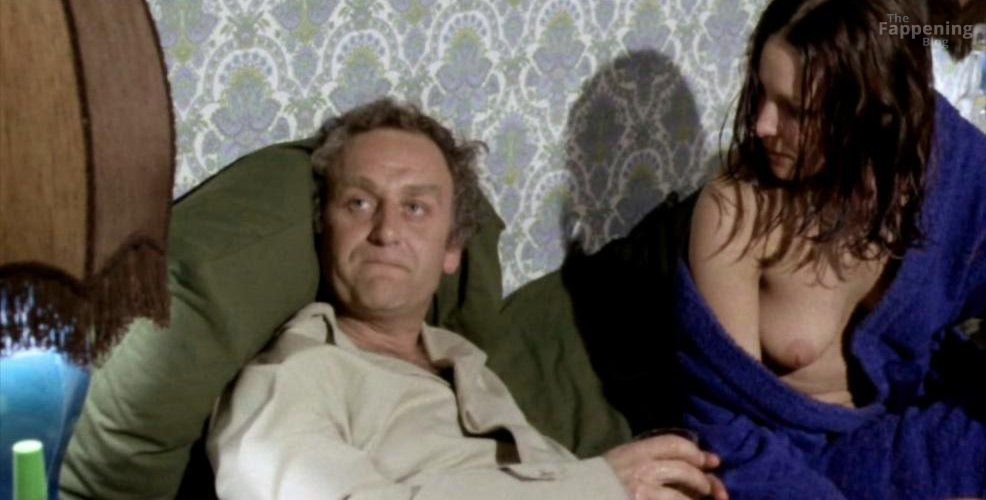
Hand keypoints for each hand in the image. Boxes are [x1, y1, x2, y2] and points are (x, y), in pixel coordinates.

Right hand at [603, 434, 727, 499]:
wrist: (579, 493)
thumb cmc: (604, 479)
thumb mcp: (624, 458)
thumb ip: (654, 456)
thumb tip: (706, 461)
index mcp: (635, 451)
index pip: (673, 444)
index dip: (697, 453)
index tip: (712, 461)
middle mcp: (640, 470)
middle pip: (683, 469)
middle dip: (704, 480)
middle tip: (710, 490)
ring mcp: (642, 492)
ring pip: (680, 496)